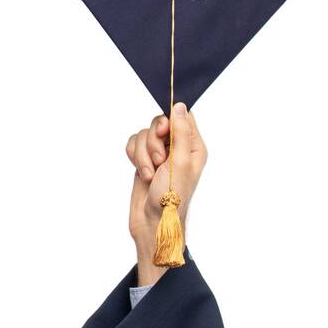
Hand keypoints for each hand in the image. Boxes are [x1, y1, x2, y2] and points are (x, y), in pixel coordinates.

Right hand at [127, 102, 207, 251]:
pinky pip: (133, 144)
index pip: (183, 117)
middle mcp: (179, 148)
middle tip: (159, 161)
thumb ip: (181, 133)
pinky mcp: (144, 160)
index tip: (163, 132)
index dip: (169, 120)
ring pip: (143, 134)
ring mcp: (160, 154)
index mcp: (194, 147)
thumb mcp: (180, 163)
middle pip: (160, 122)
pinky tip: (142, 173)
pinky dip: (134, 157)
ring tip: (150, 174)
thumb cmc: (171, 197)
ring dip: (143, 154)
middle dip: (153, 141)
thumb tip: (180, 106)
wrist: (152, 221)